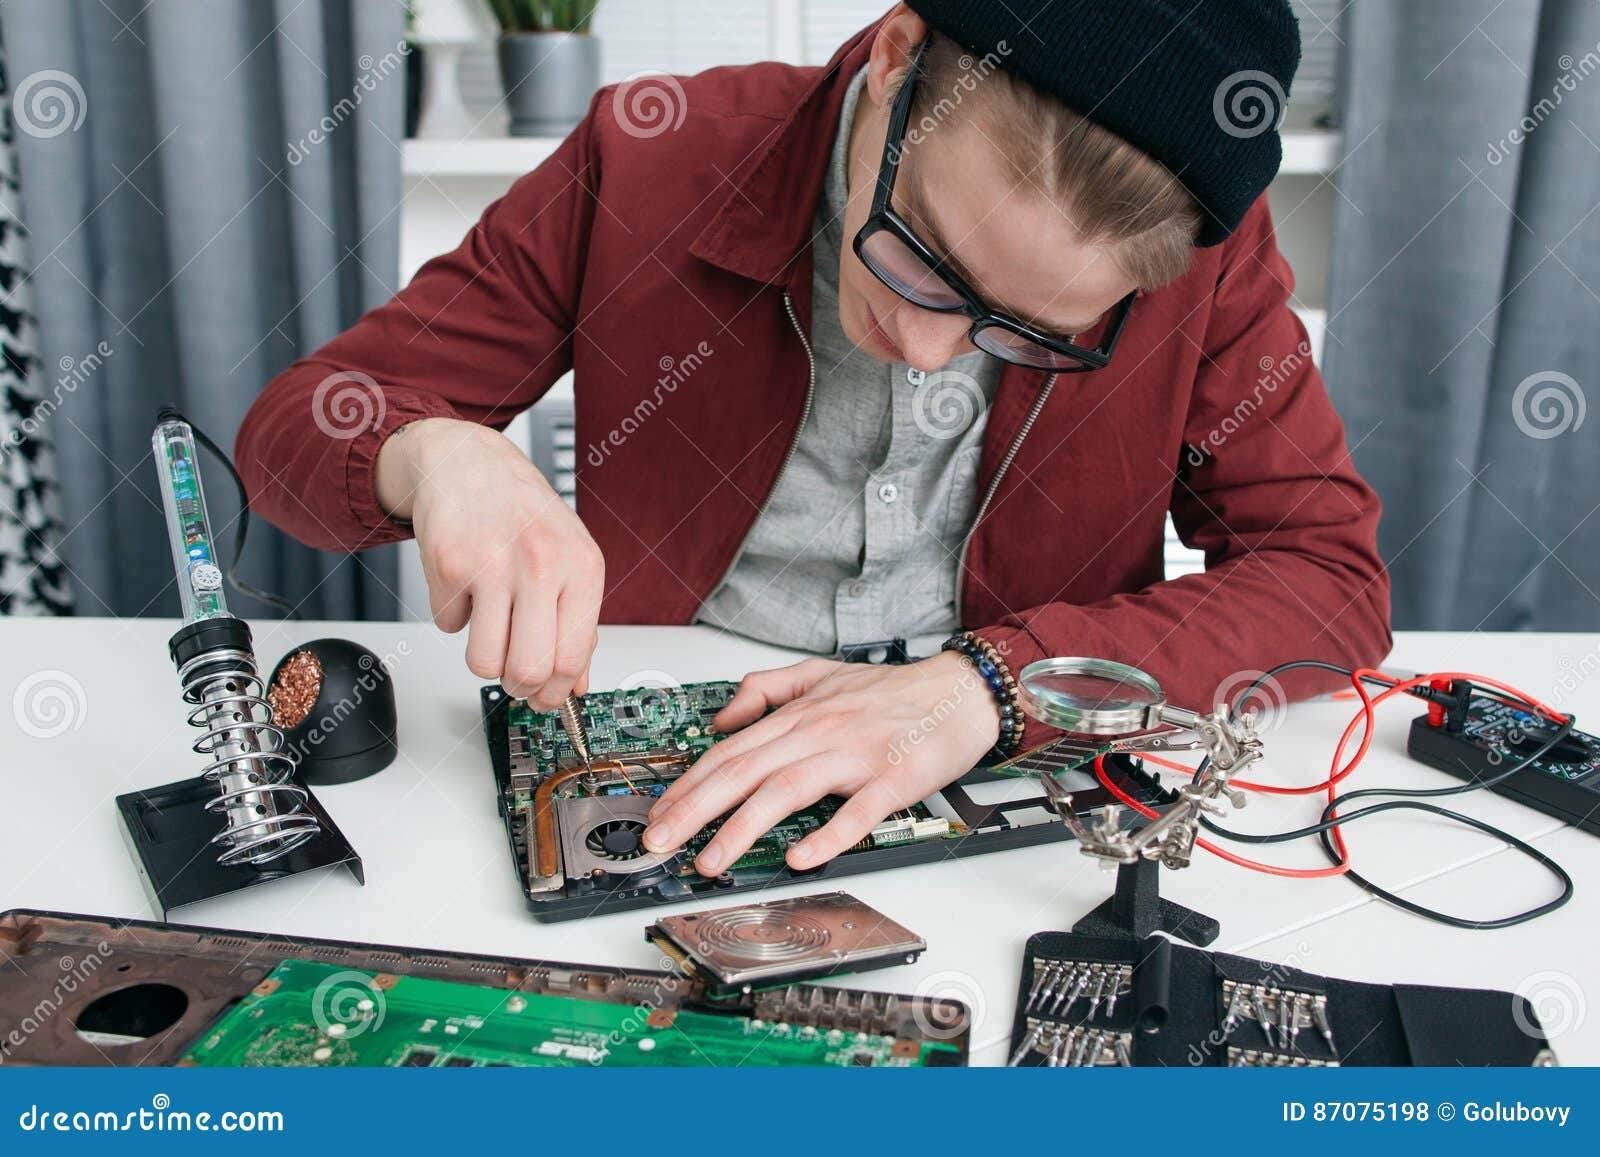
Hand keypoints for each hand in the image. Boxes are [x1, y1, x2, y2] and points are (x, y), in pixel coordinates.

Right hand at [376, 418, 603, 707]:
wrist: (469, 462)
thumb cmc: (525, 514)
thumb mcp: (571, 561)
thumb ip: (577, 626)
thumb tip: (575, 686)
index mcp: (582, 566)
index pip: (572, 657)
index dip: (555, 693)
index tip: (545, 699)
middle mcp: (541, 563)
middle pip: (527, 670)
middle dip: (519, 687)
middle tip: (515, 675)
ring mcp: (492, 563)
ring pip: (483, 662)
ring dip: (484, 656)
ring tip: (491, 623)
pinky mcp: (448, 564)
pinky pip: (448, 627)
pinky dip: (455, 615)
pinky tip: (467, 583)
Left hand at [642, 652, 1000, 873]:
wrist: (961, 692)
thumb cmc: (894, 691)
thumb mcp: (821, 674)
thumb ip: (768, 688)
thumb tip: (722, 715)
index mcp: (800, 714)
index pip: (730, 750)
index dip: (688, 783)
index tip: (658, 812)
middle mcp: (820, 732)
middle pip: (745, 770)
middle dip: (695, 808)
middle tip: (660, 840)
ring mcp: (856, 756)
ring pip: (788, 790)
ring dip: (743, 827)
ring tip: (711, 860)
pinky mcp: (894, 779)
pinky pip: (857, 811)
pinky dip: (828, 835)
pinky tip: (801, 857)